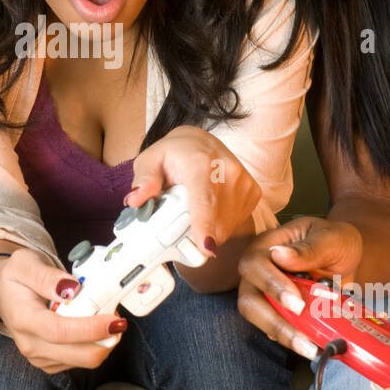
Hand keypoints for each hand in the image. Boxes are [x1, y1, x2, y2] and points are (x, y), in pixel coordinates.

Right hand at [0, 247, 125, 373]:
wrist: (4, 294)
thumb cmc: (16, 277)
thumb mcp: (25, 263)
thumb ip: (47, 276)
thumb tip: (71, 288)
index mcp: (22, 318)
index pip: (60, 331)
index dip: (90, 328)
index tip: (113, 318)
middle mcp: (29, 344)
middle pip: (79, 355)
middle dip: (106, 338)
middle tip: (117, 317)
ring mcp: (39, 357)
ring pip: (84, 360)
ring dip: (102, 341)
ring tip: (104, 316)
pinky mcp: (49, 363)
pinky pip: (80, 361)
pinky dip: (93, 345)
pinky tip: (92, 326)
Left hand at [126, 125, 258, 258]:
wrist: (201, 142)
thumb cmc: (175, 154)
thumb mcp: (150, 160)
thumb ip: (143, 179)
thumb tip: (136, 199)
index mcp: (202, 162)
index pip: (206, 199)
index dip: (205, 225)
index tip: (206, 248)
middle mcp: (229, 171)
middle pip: (217, 221)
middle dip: (197, 237)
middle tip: (180, 232)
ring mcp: (244, 182)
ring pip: (227, 227)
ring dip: (209, 232)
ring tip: (194, 214)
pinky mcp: (253, 192)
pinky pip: (235, 224)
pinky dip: (220, 226)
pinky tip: (209, 212)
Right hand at [236, 215, 362, 358]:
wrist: (348, 258)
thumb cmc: (335, 241)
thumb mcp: (329, 239)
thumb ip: (308, 249)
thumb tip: (278, 254)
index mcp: (266, 246)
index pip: (255, 265)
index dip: (272, 286)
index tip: (298, 304)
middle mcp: (260, 272)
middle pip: (249, 300)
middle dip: (274, 321)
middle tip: (303, 338)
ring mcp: (266, 294)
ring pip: (260, 320)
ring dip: (285, 336)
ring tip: (311, 348)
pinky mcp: (278, 313)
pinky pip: (278, 331)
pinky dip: (295, 341)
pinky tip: (315, 347)